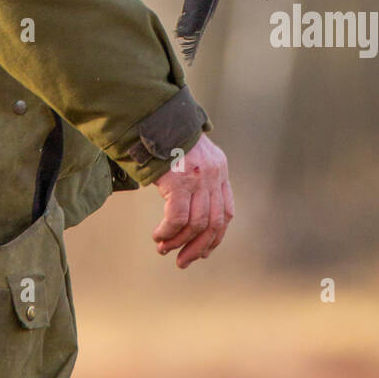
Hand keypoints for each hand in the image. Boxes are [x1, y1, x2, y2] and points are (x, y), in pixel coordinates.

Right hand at [152, 134, 233, 267]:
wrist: (153, 116)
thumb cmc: (166, 138)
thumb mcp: (191, 156)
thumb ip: (198, 178)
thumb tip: (190, 215)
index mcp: (219, 169)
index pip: (226, 212)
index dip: (215, 237)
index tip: (202, 252)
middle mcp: (213, 175)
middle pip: (213, 223)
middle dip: (198, 248)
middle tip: (182, 262)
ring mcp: (198, 178)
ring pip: (195, 225)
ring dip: (179, 243)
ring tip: (163, 249)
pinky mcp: (179, 181)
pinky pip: (177, 219)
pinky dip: (167, 233)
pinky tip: (158, 236)